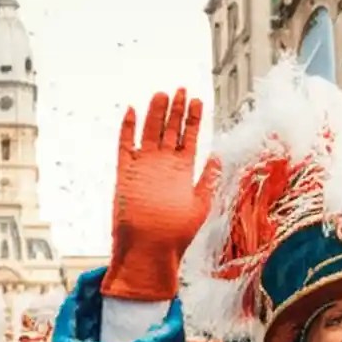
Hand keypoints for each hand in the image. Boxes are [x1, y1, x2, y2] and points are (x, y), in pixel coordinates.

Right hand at [102, 89, 208, 300]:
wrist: (149, 252)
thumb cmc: (175, 235)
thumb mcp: (200, 205)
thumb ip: (207, 180)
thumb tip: (216, 157)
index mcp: (182, 172)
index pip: (189, 138)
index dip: (193, 119)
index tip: (197, 100)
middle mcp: (163, 166)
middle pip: (169, 130)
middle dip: (175, 110)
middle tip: (181, 89)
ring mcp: (144, 169)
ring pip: (148, 133)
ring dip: (154, 114)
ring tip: (162, 94)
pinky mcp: (125, 175)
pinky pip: (125, 147)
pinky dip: (127, 130)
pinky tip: (131, 111)